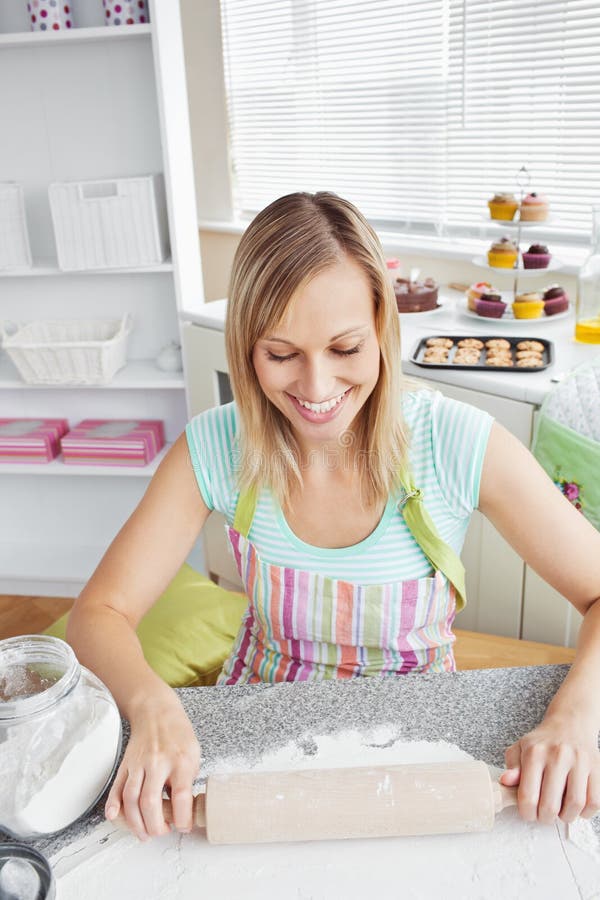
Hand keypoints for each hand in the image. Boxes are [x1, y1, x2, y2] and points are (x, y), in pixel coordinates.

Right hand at [104, 697, 200, 840]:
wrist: (156, 712)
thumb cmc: (178, 734)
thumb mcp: (194, 754)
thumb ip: (189, 781)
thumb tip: (184, 811)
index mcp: (180, 761)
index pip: (181, 796)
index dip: (182, 819)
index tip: (183, 826)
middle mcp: (157, 762)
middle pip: (150, 802)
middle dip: (155, 826)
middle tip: (162, 831)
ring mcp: (138, 764)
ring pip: (131, 799)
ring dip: (135, 823)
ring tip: (144, 834)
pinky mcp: (125, 765)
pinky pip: (116, 787)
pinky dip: (113, 804)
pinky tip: (114, 817)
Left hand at [500, 716, 599, 823]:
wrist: (570, 725)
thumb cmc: (543, 742)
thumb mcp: (520, 748)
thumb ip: (512, 766)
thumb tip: (506, 781)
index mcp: (535, 752)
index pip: (528, 796)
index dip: (527, 813)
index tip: (528, 813)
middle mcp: (558, 755)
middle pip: (551, 805)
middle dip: (545, 818)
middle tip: (544, 815)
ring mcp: (580, 761)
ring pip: (575, 804)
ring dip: (566, 816)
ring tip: (560, 812)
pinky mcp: (598, 767)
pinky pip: (594, 801)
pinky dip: (585, 812)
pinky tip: (576, 806)